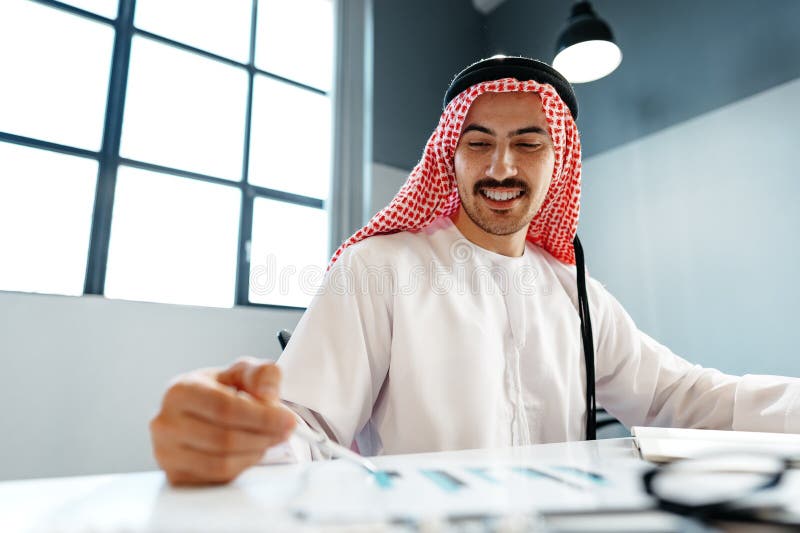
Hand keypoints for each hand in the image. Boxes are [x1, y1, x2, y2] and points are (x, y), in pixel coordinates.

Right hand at [149, 357, 296, 485]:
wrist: (203, 410)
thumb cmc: (224, 389)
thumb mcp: (245, 371)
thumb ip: (263, 374)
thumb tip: (267, 396)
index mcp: (180, 391)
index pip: (225, 409)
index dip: (261, 417)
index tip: (288, 420)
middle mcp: (165, 423)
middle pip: (225, 439)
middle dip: (263, 437)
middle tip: (285, 432)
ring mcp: (166, 453)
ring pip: (221, 463)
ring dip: (255, 453)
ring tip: (268, 440)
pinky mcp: (175, 476)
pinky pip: (217, 479)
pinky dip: (241, 466)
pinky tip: (250, 451)